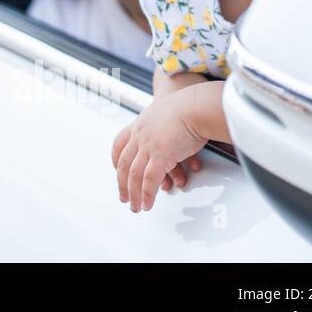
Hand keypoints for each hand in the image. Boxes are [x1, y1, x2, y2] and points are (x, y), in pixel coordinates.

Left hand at [112, 90, 207, 211]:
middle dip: (122, 183)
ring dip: (133, 194)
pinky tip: (147, 204)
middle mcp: (139, 135)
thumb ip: (162, 124)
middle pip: (123, 163)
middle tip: (124, 197)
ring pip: (133, 175)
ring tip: (135, 206)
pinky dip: (147, 195)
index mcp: (139, 124)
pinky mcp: (160, 155)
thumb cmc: (189, 107)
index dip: (115, 159)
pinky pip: (149, 180)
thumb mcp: (167, 111)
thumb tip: (169, 136)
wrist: (196, 105)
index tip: (116, 170)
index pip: (119, 144)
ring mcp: (148, 146)